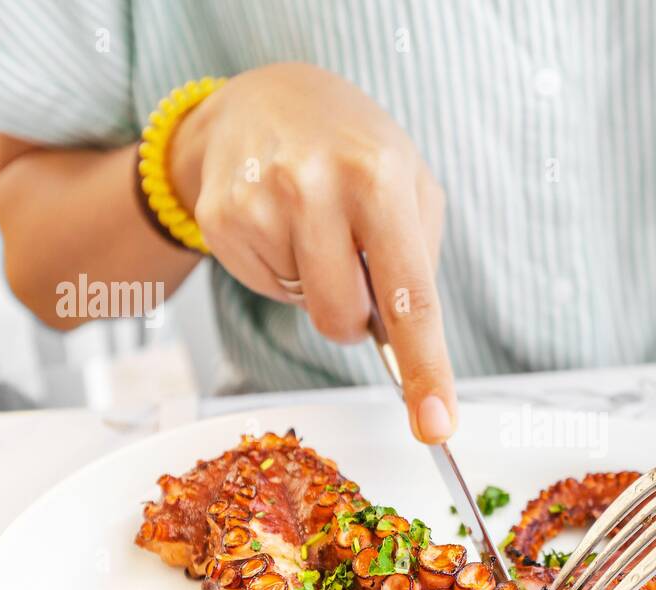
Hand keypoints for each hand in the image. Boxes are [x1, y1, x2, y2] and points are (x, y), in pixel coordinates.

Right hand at [168, 63, 454, 442]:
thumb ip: (418, 261)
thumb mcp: (409, 182)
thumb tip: (406, 345)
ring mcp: (260, 203)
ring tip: (313, 226)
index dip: (425, 370)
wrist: (266, 97)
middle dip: (356, 310)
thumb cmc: (354, 150)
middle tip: (351, 255)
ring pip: (307, 309)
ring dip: (319, 286)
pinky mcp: (220, 220)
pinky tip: (279, 223)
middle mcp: (315, 186)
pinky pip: (267, 288)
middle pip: (345, 320)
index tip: (436, 426)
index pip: (411, 298)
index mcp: (380, 178)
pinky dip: (281, 270)